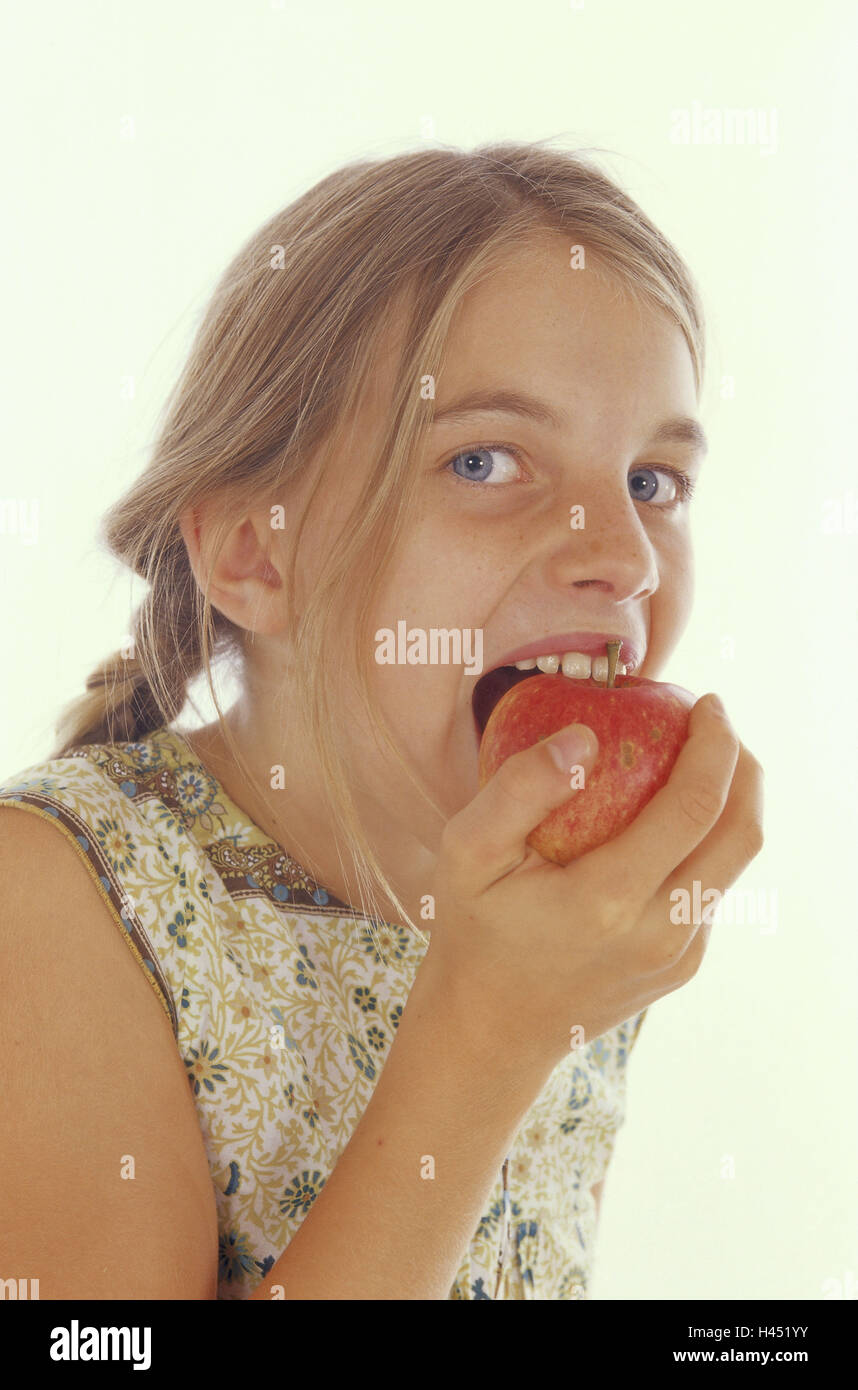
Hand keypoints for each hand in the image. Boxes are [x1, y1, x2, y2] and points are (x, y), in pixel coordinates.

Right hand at [420, 694, 763, 1070]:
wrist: (490, 1030)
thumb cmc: (474, 929)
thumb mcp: (466, 851)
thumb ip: (519, 788)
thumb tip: (584, 739)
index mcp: (608, 901)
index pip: (695, 807)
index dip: (715, 746)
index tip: (706, 703)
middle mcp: (659, 934)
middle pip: (742, 835)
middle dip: (743, 766)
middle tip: (715, 723)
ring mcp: (678, 956)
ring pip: (736, 864)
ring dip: (732, 802)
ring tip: (699, 759)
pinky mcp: (682, 966)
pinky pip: (711, 889)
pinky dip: (707, 840)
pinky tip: (671, 816)